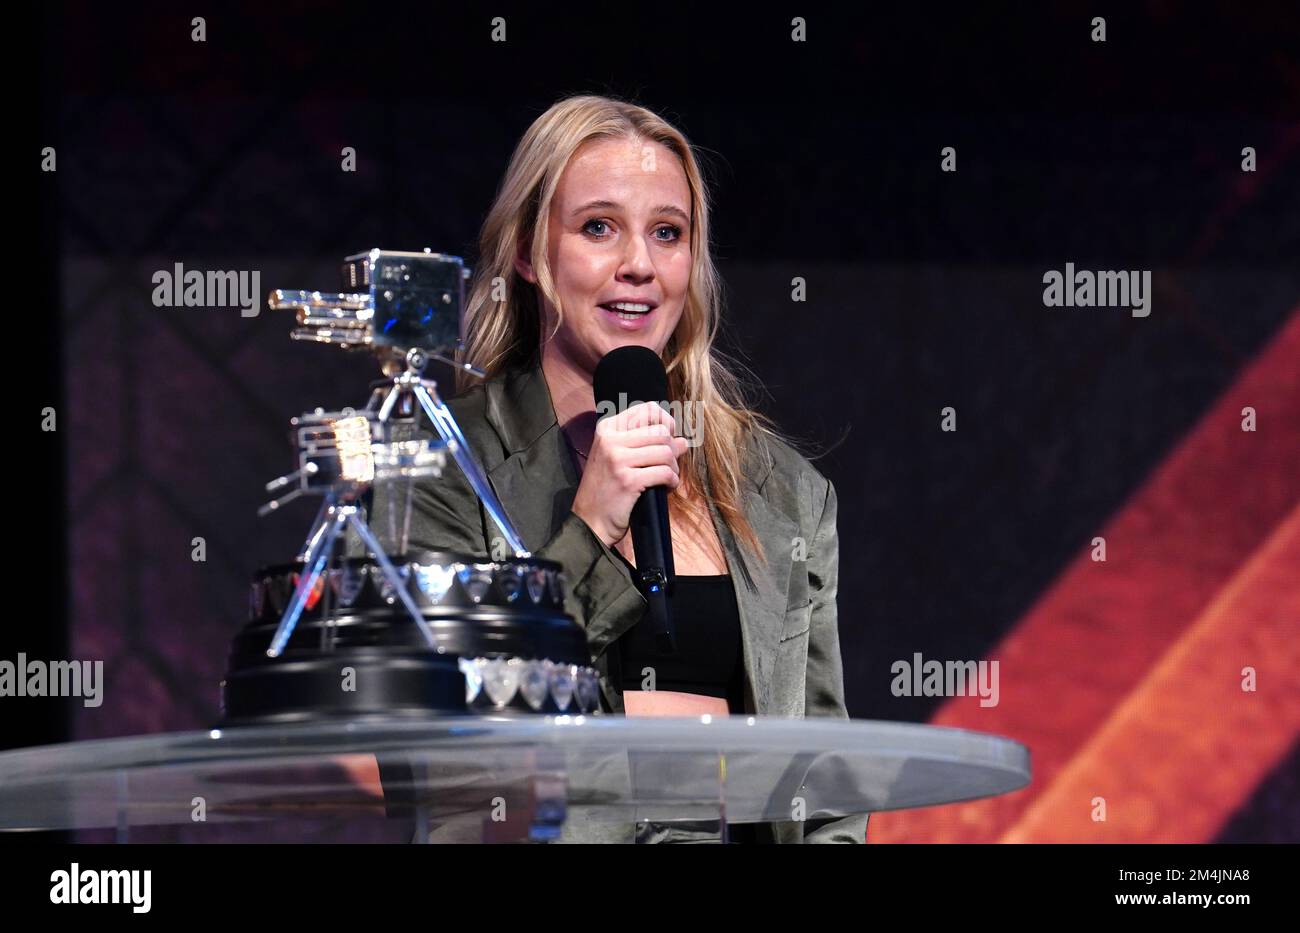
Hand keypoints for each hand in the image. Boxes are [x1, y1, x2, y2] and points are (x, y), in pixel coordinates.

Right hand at [570, 401, 688, 547]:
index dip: (665, 422)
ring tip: (666, 478)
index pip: (647, 409)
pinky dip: (672, 481)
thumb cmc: (606, 489)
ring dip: (673, 467)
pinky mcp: (628, 481)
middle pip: (660, 432)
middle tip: (668, 466)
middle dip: (672, 450)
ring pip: (666, 451)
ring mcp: (618, 459)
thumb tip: (682, 440)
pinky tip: (665, 488)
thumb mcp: (617, 458)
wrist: (590, 521)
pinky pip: (665, 472)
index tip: (667, 439)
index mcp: (607, 429)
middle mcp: (610, 440)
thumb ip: (645, 444)